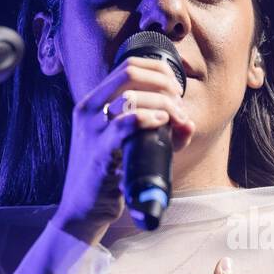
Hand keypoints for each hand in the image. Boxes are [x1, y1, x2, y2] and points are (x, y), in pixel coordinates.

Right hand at [52, 56, 195, 234]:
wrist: (84, 207)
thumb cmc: (110, 174)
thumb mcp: (132, 144)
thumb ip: (161, 132)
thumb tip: (189, 124)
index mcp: (94, 102)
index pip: (128, 65)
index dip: (159, 71)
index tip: (176, 90)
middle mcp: (89, 110)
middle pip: (130, 73)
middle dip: (163, 84)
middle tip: (178, 106)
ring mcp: (92, 130)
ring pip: (130, 97)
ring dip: (162, 104)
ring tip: (176, 119)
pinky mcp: (100, 152)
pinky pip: (124, 125)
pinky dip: (147, 119)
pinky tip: (161, 123)